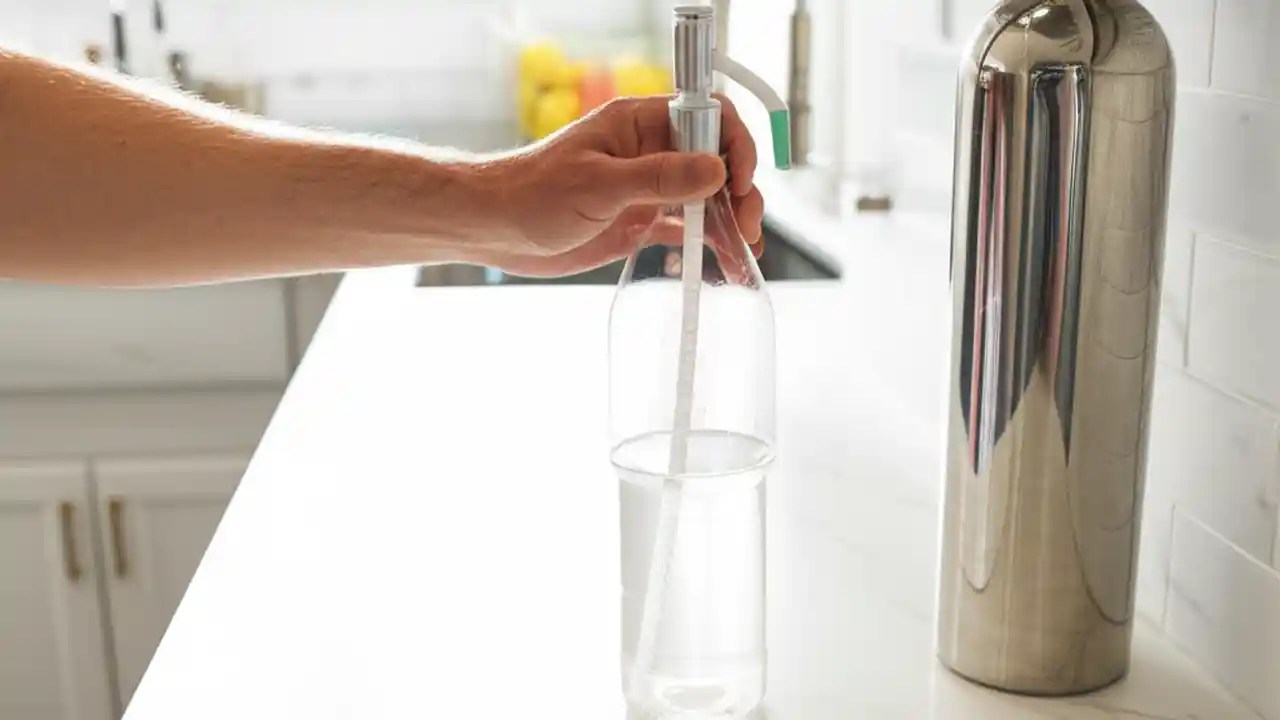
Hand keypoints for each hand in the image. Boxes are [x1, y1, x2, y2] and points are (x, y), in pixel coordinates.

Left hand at [475, 95, 764, 276]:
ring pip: (707, 200)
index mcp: (641, 124)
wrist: (494, 229)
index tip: (739, 183)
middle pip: (717, 163)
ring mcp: (647, 189)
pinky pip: (687, 229)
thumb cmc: (532, 193)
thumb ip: (659, 177)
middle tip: (746, 232)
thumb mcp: (599, 184)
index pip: (709, 118)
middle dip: (740, 195)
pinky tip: (720, 267)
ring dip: (730, 225)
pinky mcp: (639, 222)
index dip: (734, 146)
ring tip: (743, 260)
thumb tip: (717, 170)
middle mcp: (651, 152)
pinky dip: (707, 246)